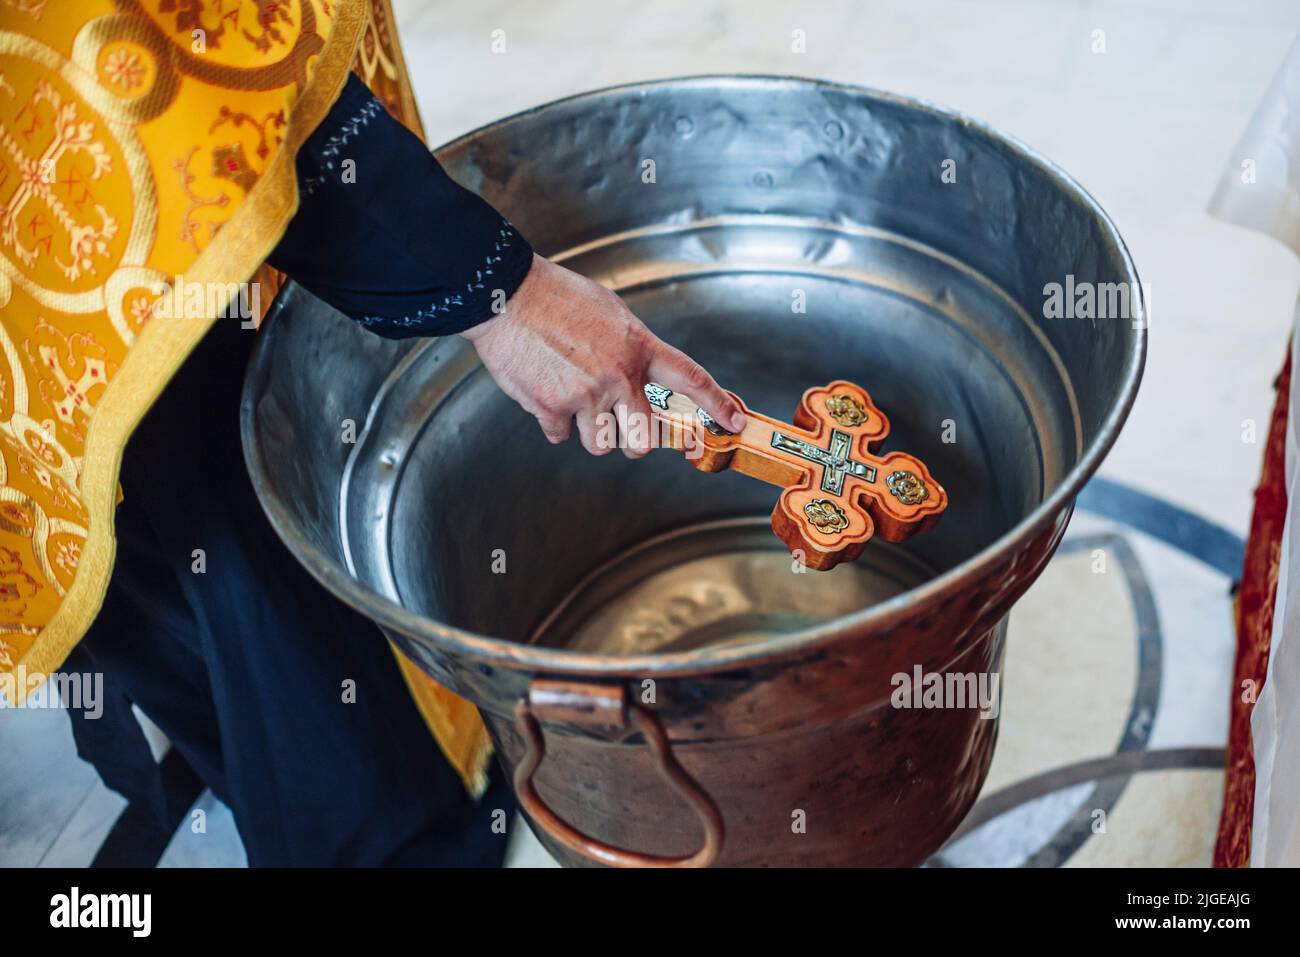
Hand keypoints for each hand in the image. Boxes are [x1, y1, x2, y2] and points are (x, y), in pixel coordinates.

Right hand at [462, 254, 746, 456]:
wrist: (507, 296)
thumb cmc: (556, 298)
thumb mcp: (611, 313)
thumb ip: (631, 348)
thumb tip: (639, 376)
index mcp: (638, 348)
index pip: (690, 380)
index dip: (717, 405)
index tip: (733, 423)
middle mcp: (618, 376)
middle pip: (642, 440)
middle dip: (632, 442)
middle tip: (621, 429)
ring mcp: (585, 395)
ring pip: (600, 445)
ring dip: (589, 432)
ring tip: (573, 400)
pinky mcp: (551, 407)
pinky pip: (560, 437)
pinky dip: (554, 423)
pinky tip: (546, 394)